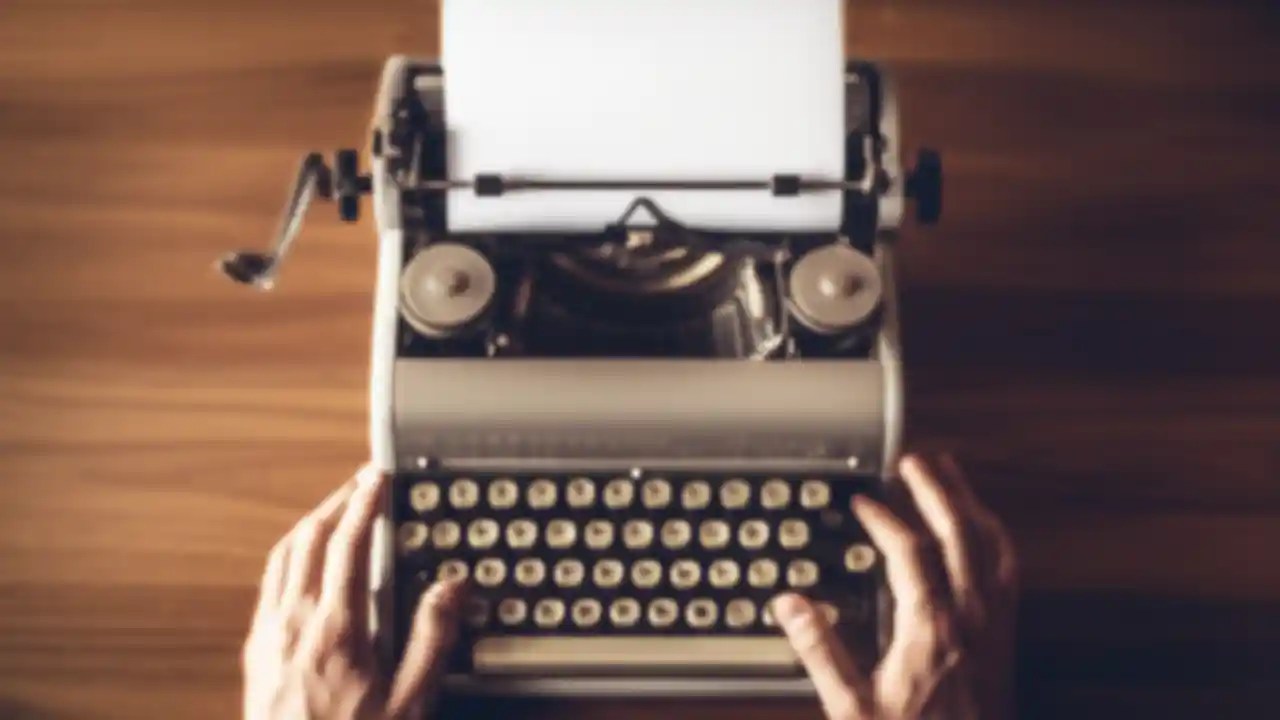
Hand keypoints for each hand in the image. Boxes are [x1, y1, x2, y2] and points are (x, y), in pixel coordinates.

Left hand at [242, 466, 464, 719]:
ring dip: (309, 525)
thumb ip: (432, 641)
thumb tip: (451, 588)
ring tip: (335, 511)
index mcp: (334, 631)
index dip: (363, 503)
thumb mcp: (409, 704)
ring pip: (281, 558)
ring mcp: (267, 637)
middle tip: (360, 483)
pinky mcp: (255, 654)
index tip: (377, 476)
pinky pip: (269, 585)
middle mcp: (292, 624)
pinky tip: (305, 565)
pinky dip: (291, 557)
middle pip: (307, 539)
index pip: (347, 545)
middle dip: (335, 502)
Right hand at [774, 453, 1017, 719]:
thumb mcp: (853, 708)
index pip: (909, 552)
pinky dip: (995, 538)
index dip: (885, 519)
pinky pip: (1008, 571)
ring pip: (990, 545)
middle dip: (936, 490)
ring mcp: (994, 626)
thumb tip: (790, 604)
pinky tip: (985, 530)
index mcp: (930, 627)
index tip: (864, 501)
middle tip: (915, 460)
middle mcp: (970, 618)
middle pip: (959, 533)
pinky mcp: (1006, 639)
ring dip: (970, 504)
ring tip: (952, 475)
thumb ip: (820, 651)